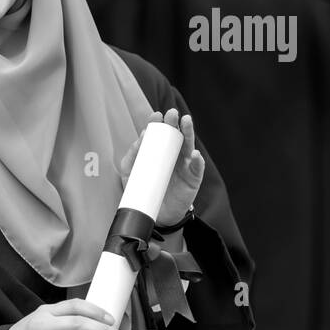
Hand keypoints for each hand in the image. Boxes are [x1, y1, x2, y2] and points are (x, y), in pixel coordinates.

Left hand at [118, 108, 204, 226]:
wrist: (156, 216)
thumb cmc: (144, 191)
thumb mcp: (131, 173)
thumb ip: (132, 157)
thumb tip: (139, 141)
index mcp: (160, 151)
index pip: (161, 133)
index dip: (159, 123)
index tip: (155, 116)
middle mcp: (174, 154)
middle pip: (177, 135)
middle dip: (175, 122)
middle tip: (172, 114)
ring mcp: (185, 165)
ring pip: (189, 146)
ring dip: (188, 132)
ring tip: (186, 122)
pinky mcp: (193, 179)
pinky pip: (197, 168)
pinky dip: (197, 160)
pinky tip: (194, 155)